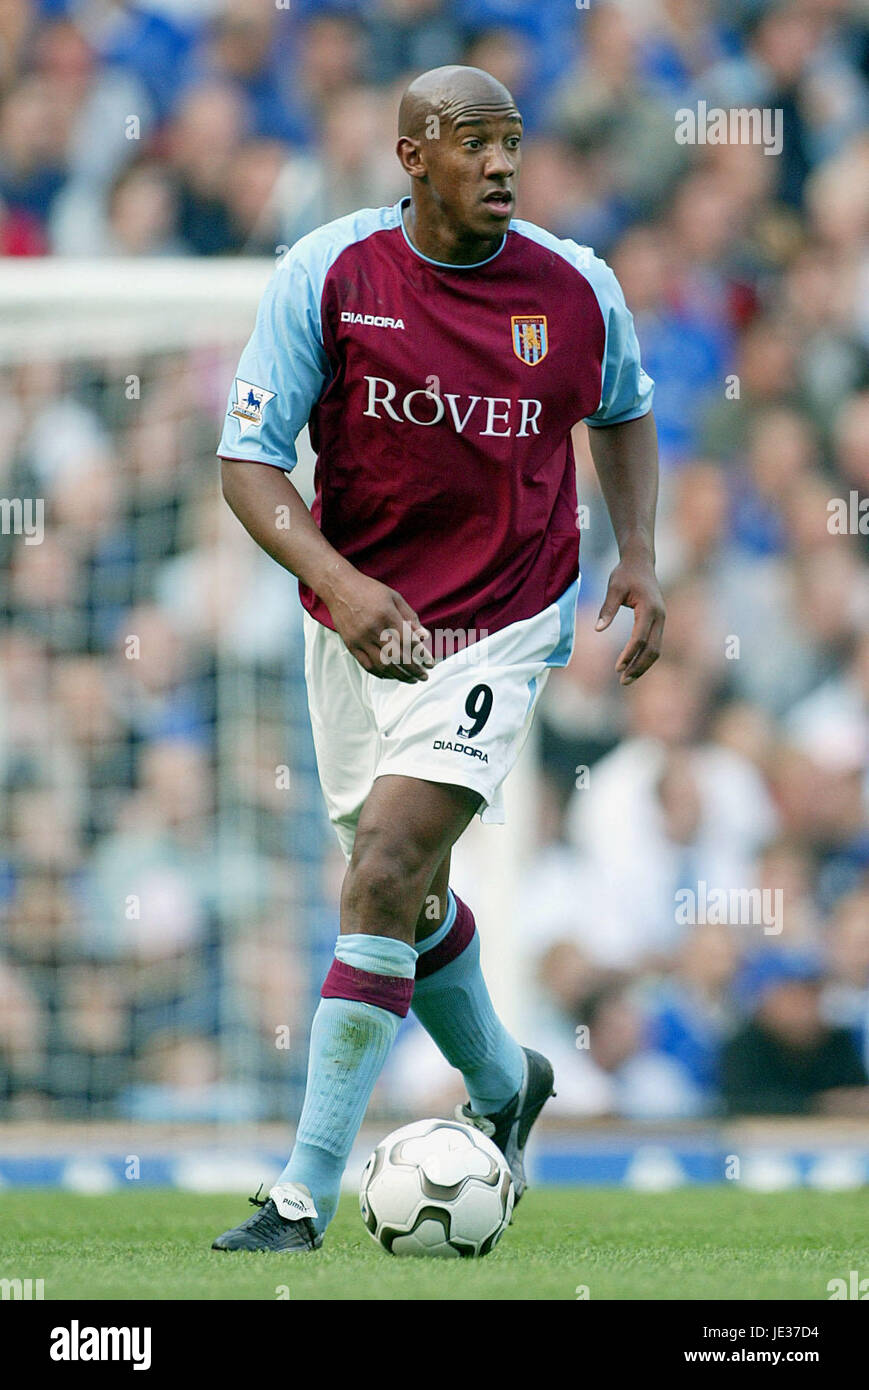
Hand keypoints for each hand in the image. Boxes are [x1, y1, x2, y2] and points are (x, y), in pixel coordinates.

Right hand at [325, 570, 433, 682]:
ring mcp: (361, 639)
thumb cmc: (369, 590)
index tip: (431, 663)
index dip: (422, 655)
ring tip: (411, 679)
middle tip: (424, 676)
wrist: (339, 588)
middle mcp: (374, 629)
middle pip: (398, 657)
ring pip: (383, 666)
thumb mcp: (394, 597)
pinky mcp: (351, 645)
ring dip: (399, 676)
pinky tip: (392, 676)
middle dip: (414, 670)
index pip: (409, 641)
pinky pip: (368, 666)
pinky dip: (381, 674)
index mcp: (387, 615)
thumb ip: (410, 617)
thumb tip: (424, 637)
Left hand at [595, 551, 664, 684]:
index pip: (640, 638)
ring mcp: (661, 619)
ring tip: (626, 678)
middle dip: (638, 667)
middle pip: (652, 649)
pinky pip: (654, 644)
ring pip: (656, 649)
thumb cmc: (625, 574)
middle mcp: (660, 616)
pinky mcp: (659, 622)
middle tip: (622, 681)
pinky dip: (644, 657)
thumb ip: (606, 609)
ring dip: (642, 666)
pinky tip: (632, 666)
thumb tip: (598, 630)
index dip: (629, 654)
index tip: (617, 667)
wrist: (641, 562)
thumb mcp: (613, 588)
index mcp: (649, 608)